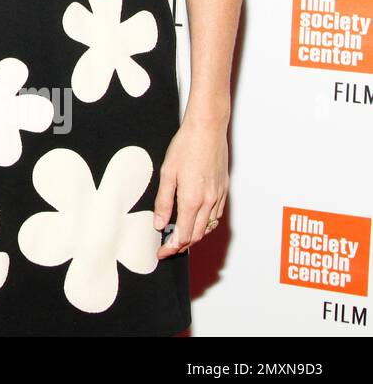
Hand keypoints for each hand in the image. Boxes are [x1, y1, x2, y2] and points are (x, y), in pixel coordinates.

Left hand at [154, 118, 228, 258]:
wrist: (207, 130)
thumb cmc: (186, 147)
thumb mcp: (167, 173)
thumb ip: (163, 202)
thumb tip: (159, 224)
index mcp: (192, 199)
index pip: (182, 235)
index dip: (171, 248)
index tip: (161, 253)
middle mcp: (208, 202)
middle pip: (196, 235)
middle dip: (181, 246)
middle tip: (167, 249)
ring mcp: (218, 197)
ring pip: (207, 227)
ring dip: (194, 236)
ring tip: (179, 238)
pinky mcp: (223, 190)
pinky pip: (215, 216)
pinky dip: (205, 224)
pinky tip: (195, 221)